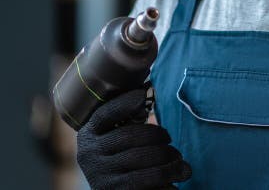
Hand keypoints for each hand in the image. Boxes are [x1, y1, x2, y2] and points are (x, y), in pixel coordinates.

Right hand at [76, 88, 191, 189]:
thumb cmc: (122, 159)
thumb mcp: (116, 139)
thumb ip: (127, 121)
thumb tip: (149, 90)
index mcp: (88, 135)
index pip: (105, 115)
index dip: (123, 103)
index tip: (142, 95)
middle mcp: (89, 154)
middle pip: (129, 135)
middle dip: (157, 134)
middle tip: (170, 138)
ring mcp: (100, 175)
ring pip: (141, 157)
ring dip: (167, 155)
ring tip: (178, 157)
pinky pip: (147, 178)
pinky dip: (168, 173)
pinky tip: (181, 172)